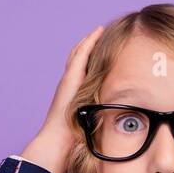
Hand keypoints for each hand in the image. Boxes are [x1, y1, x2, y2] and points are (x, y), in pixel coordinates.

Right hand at [18, 26, 103, 172]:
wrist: (57, 142)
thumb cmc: (72, 141)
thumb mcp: (89, 127)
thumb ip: (98, 122)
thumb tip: (116, 128)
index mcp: (73, 94)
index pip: (81, 72)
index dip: (90, 60)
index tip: (102, 52)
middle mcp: (68, 84)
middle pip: (78, 58)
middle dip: (89, 46)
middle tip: (101, 35)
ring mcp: (68, 80)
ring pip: (78, 53)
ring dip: (90, 41)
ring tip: (101, 30)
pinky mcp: (71, 78)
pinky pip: (81, 54)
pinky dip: (89, 42)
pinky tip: (98, 32)